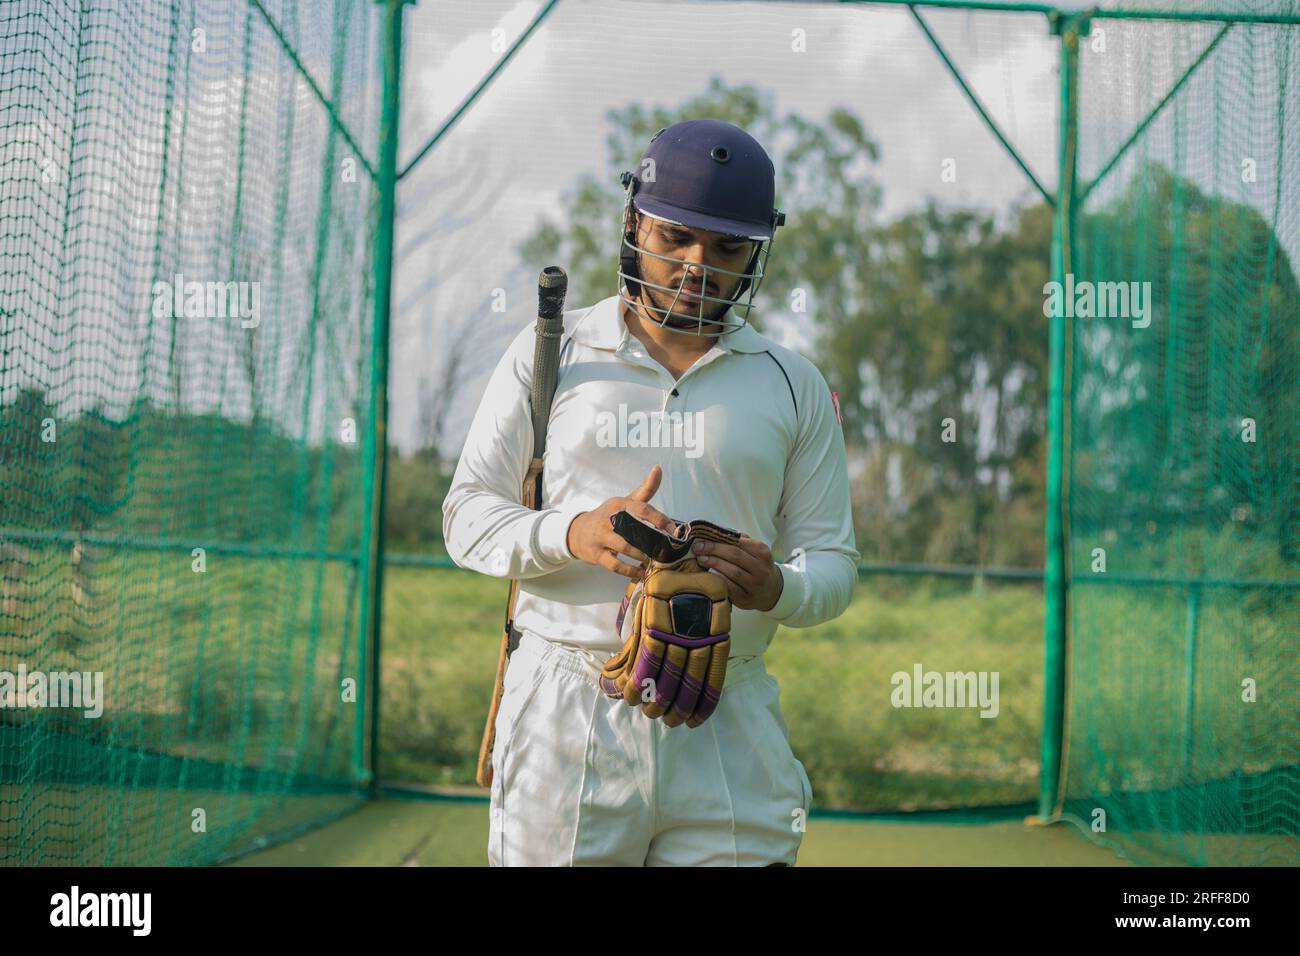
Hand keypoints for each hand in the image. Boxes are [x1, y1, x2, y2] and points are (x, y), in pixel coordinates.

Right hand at [565, 465, 678, 579]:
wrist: (577, 532)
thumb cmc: (606, 516)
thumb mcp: (624, 501)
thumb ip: (645, 489)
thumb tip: (659, 468)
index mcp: (619, 505)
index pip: (642, 509)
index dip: (660, 519)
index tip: (674, 531)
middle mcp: (609, 519)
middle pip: (634, 529)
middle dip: (652, 541)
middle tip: (666, 550)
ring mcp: (601, 537)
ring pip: (625, 547)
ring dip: (642, 556)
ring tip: (654, 561)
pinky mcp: (597, 554)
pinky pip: (615, 564)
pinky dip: (629, 570)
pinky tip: (640, 573)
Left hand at [691, 533, 784, 611]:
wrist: (771, 591)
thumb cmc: (756, 566)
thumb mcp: (754, 552)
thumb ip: (739, 541)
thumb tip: (716, 532)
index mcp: (762, 552)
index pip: (738, 542)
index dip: (719, 541)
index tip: (702, 539)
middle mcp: (761, 568)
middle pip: (735, 555)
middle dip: (714, 550)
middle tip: (698, 549)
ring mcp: (754, 584)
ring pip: (733, 571)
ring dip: (714, 564)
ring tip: (701, 560)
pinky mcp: (746, 598)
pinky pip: (730, 587)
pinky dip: (719, 579)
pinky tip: (709, 575)